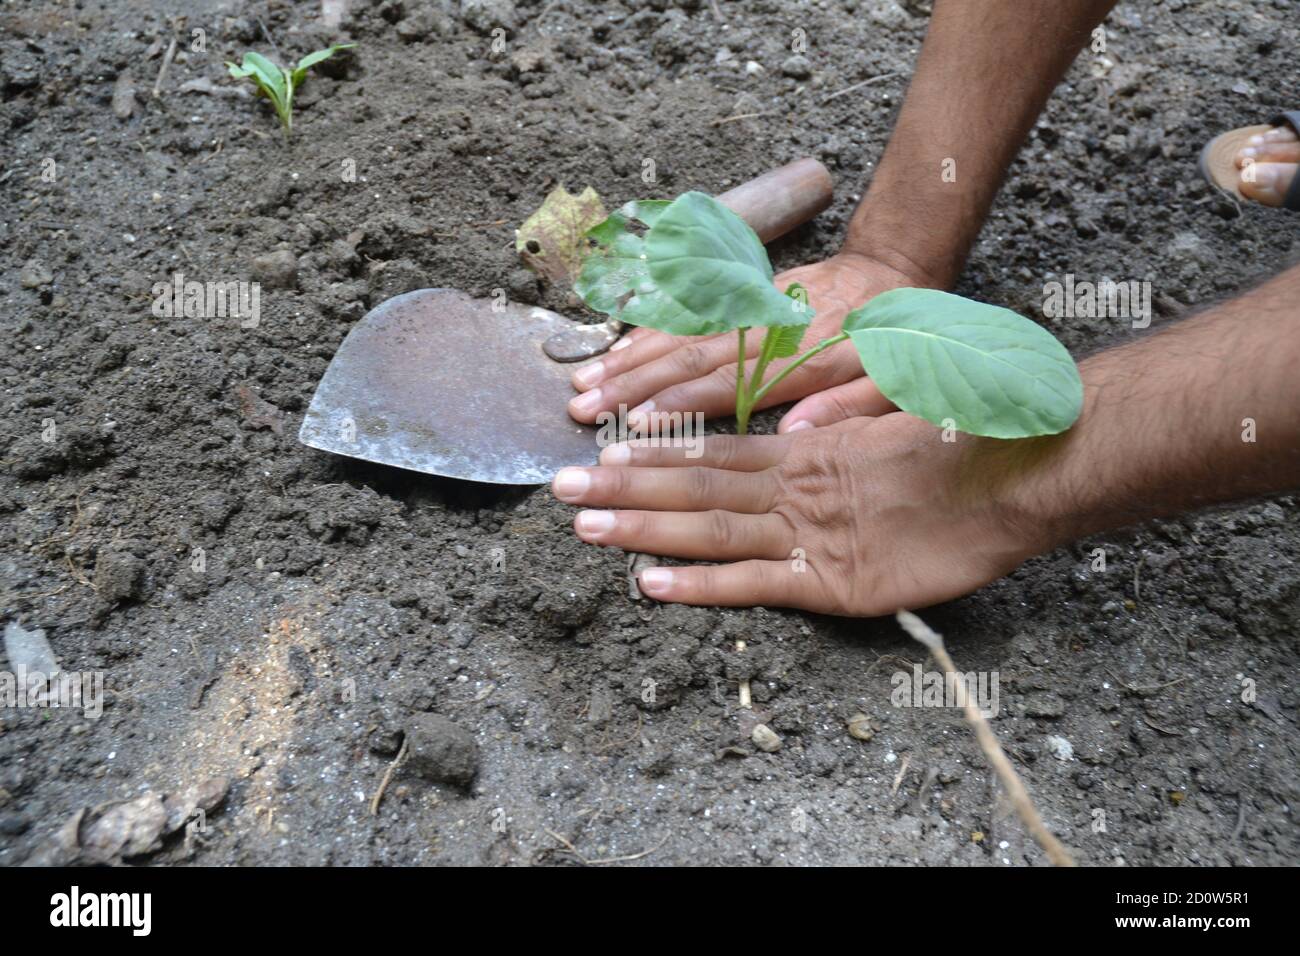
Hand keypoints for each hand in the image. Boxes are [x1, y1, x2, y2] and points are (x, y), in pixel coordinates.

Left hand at [550, 415, 1046, 615]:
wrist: (1014, 478)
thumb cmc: (964, 448)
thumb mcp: (894, 425)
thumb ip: (842, 429)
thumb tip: (802, 430)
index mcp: (808, 451)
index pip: (716, 451)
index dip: (657, 452)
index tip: (605, 450)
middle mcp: (794, 487)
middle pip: (694, 483)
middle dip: (625, 485)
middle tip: (560, 486)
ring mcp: (807, 533)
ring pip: (708, 526)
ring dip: (641, 525)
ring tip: (584, 523)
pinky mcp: (829, 582)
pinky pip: (751, 582)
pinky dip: (698, 582)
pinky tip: (648, 583)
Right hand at [565, 252, 923, 433]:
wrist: (886, 273)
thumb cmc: (889, 346)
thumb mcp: (890, 384)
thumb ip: (845, 408)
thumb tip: (793, 435)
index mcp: (800, 359)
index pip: (729, 383)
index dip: (681, 404)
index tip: (637, 424)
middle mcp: (763, 331)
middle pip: (687, 357)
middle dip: (632, 384)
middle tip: (583, 407)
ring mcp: (744, 309)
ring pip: (677, 333)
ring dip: (627, 359)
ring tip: (582, 381)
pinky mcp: (736, 294)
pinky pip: (683, 314)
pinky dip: (646, 332)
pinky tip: (613, 350)